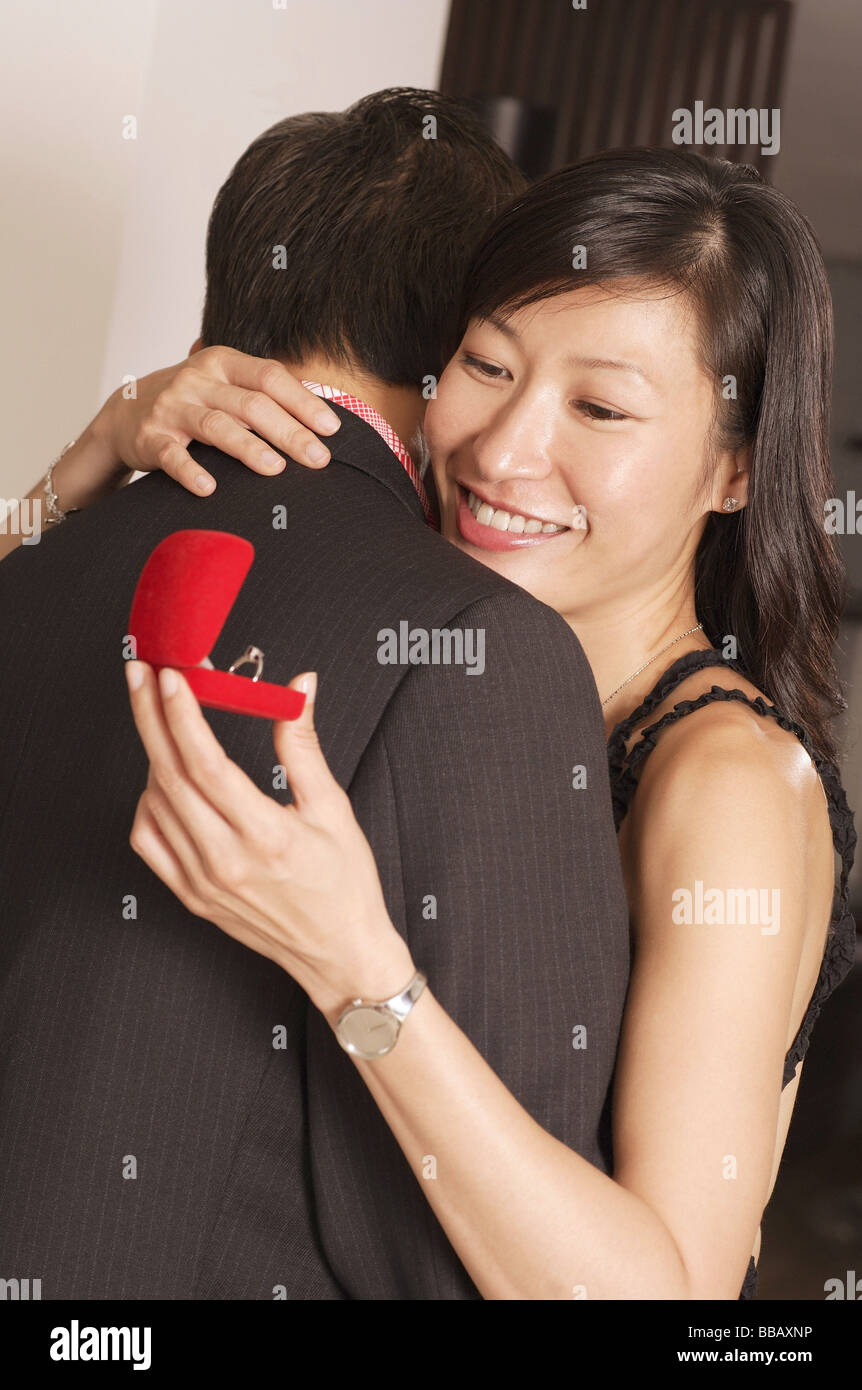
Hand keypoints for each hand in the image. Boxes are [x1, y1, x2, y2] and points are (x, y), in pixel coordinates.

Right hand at [101, 346, 341, 496]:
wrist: (124, 413)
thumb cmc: (192, 401)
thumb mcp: (224, 385)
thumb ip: (264, 395)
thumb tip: (324, 423)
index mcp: (223, 362)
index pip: (270, 376)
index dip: (303, 402)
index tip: (332, 429)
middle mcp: (198, 380)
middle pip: (251, 403)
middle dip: (289, 432)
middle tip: (318, 459)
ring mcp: (172, 408)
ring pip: (216, 426)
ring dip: (248, 448)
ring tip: (276, 470)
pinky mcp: (150, 438)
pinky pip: (172, 455)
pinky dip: (190, 471)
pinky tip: (209, 489)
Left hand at [124, 660, 414, 1019]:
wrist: (341, 953)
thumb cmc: (345, 886)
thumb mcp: (333, 808)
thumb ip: (304, 744)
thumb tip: (300, 688)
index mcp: (267, 836)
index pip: (208, 764)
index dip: (183, 715)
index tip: (173, 676)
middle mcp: (226, 861)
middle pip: (169, 774)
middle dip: (150, 715)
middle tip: (143, 674)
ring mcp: (202, 881)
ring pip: (154, 802)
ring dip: (153, 752)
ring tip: (165, 719)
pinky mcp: (191, 895)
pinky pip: (149, 839)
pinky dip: (147, 800)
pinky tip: (163, 779)